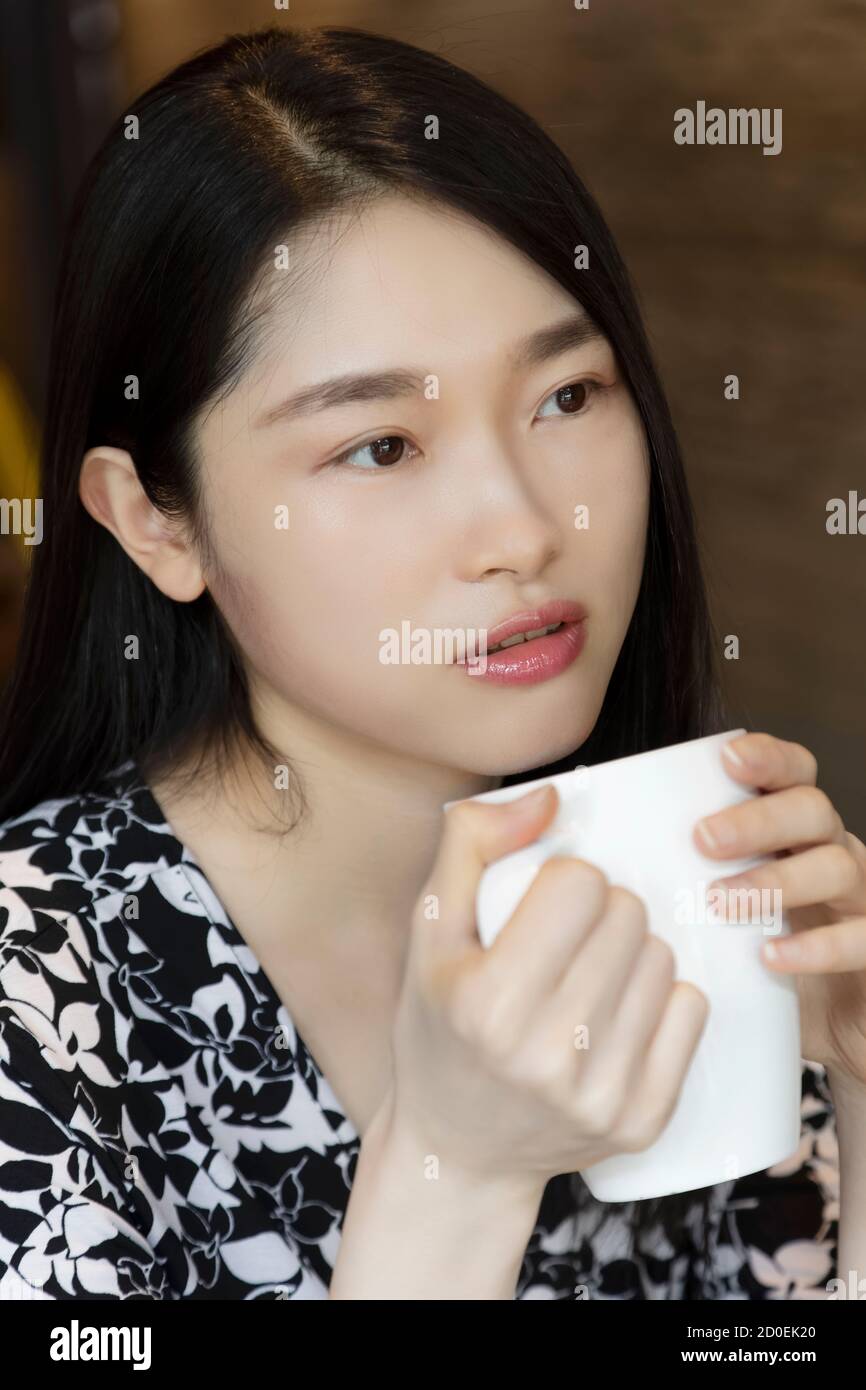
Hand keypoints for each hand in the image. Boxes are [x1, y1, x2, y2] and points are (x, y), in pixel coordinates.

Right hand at [383, 784, 708, 1189]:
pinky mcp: (642, 1121)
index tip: (541, 908)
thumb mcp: (428, 931)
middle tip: (569, 941)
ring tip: (590, 977)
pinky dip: (663, 998)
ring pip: (661, 957)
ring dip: (632, 951)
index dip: (562, 880)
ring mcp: (600, 1094)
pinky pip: (691, 1009)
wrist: (457, 1151)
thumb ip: (471, 845)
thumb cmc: (439, 1026)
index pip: (581, 883)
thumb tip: (551, 797)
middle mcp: (546, 1053)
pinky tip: (621, 1013)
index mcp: (487, 999)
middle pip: (628, 914)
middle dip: (602, 910)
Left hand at [693, 731, 865, 1090]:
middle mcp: (833, 852)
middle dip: (757, 818)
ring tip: (721, 903)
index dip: (768, 757)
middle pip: (813, 808)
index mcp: (795, 831)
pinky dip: (817, 945)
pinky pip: (863, 937)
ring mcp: (861, 900)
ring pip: (837, 865)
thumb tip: (573, 829)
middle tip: (703, 838)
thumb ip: (672, 868)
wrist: (833, 1031)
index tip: (728, 757)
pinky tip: (772, 955)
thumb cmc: (756, 959)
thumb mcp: (716, 907)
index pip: (794, 772)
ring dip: (777, 879)